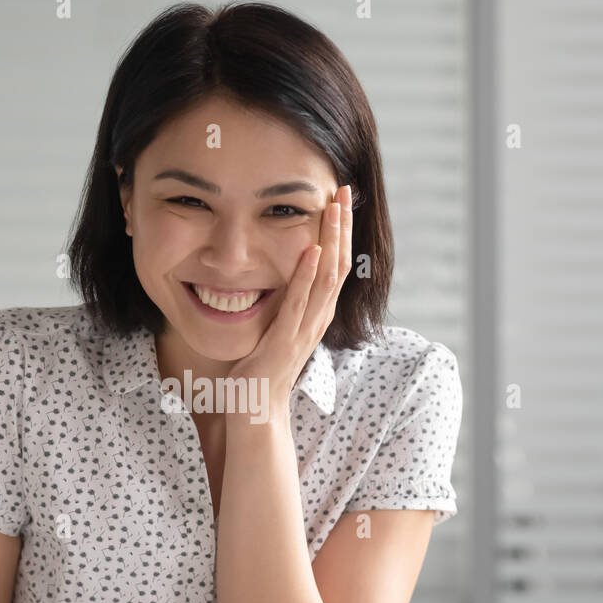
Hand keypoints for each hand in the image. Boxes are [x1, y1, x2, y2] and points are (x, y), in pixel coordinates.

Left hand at [227, 185, 352, 418]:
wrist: (256, 411)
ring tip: (334, 208)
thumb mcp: (275, 327)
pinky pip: (299, 303)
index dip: (340, 232)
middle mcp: (317, 319)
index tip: (340, 200)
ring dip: (331, 241)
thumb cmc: (261, 371)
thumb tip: (278, 274)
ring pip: (327, 278)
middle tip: (346, 190)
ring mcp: (304, 330)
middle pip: (339, 264)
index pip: (335, 266)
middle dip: (342, 226)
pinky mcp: (285, 340)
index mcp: (315, 314)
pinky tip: (311, 250)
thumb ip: (283, 303)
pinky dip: (307, 275)